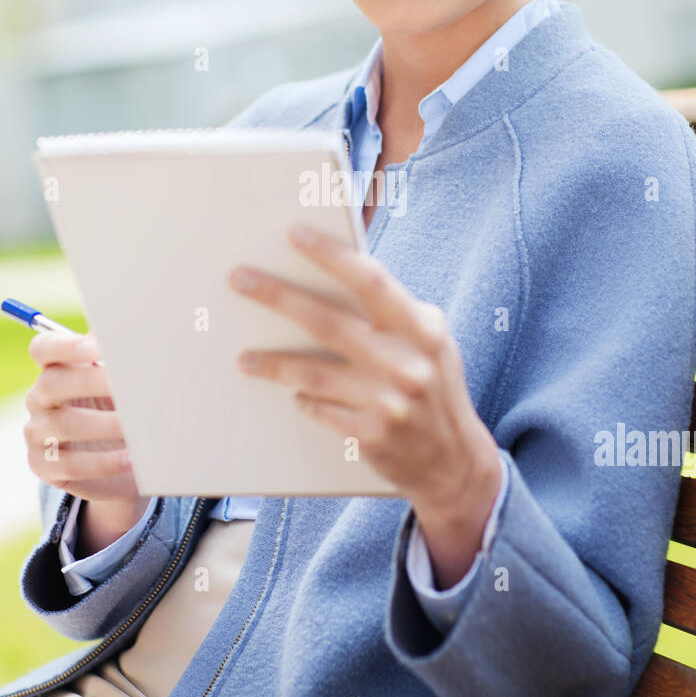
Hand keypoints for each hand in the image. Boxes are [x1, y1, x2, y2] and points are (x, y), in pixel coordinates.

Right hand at [24, 330, 149, 536]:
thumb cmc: (118, 411)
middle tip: (125, 386)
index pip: (44, 349)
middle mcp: (40, 398)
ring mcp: (37, 433)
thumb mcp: (119, 385)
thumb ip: (119, 362)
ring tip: (134, 427)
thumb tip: (139, 341)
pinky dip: (104, 462)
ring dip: (103, 425)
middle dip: (90, 382)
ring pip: (62, 425)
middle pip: (51, 383)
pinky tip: (130, 459)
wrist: (119, 464)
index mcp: (56, 370)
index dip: (66, 346)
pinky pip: (70, 464)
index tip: (97, 347)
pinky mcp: (44, 466)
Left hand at [229, 223, 502, 583]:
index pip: (371, 281)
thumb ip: (396, 311)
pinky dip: (304, 400)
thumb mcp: (431, 341)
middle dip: (278, 297)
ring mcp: (387, 402)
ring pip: (313, 373)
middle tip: (240, 279)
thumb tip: (342, 272)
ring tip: (244, 357)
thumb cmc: (434, 387)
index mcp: (422, 329)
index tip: (295, 235)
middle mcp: (405, 362)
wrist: (455, 462)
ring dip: (273, 363)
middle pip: (328, 322)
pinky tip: (292, 394)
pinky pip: (320, 409)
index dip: (332, 256)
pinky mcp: (370, 436)